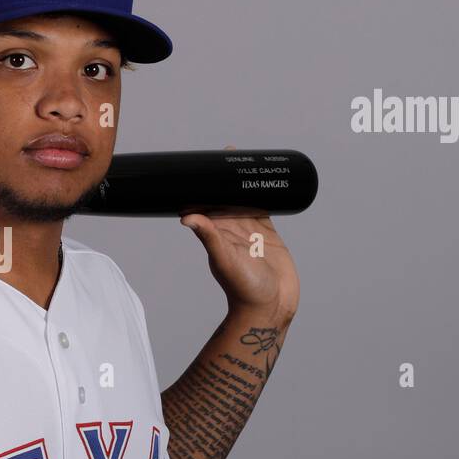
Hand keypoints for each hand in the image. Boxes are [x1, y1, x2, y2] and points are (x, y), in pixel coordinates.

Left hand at [180, 145, 298, 323]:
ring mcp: (248, 230)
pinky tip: (264, 181)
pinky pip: (264, 207)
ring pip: (243, 199)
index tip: (201, 164)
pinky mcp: (267, 233)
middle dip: (224, 178)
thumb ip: (209, 238)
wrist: (271, 305)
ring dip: (242, 184)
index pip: (204, 202)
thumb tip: (186, 216)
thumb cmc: (244, 288)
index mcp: (215, 232)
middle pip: (224, 196)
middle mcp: (229, 228)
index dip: (202, 184)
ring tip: (244, 161)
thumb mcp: (225, 260)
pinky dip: (263, 195)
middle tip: (227, 153)